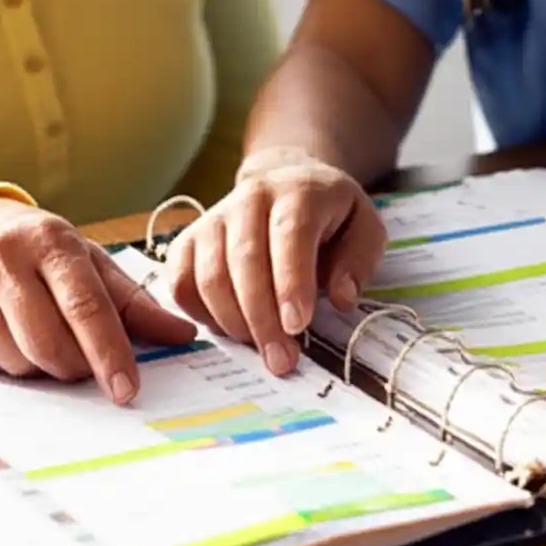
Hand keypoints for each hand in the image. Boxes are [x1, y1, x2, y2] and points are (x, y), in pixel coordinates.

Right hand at [0, 197, 195, 403]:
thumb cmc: (36, 250)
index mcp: (52, 243)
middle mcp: (5, 260)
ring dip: (41, 366)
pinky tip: (7, 336)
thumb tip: (183, 336)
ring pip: (19, 361)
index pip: (87, 306)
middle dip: (76, 366)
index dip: (110, 353)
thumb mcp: (87, 261)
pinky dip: (6, 365)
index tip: (128, 389)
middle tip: (83, 360)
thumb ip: (134, 302)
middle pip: (50, 343)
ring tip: (41, 335)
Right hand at [166, 149, 386, 375]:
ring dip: (234, 323)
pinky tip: (230, 331)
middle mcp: (249, 197)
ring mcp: (213, 218)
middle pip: (244, 261)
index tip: (298, 326)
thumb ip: (359, 260)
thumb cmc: (330, 217)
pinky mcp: (188, 240)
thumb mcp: (364, 228)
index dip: (292, 282)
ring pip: (209, 276)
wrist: (288, 185)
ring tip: (261, 351)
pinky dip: (200, 315)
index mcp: (298, 191)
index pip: (290, 234)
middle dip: (262, 318)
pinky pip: (181, 283)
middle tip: (281, 360)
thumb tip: (342, 297)